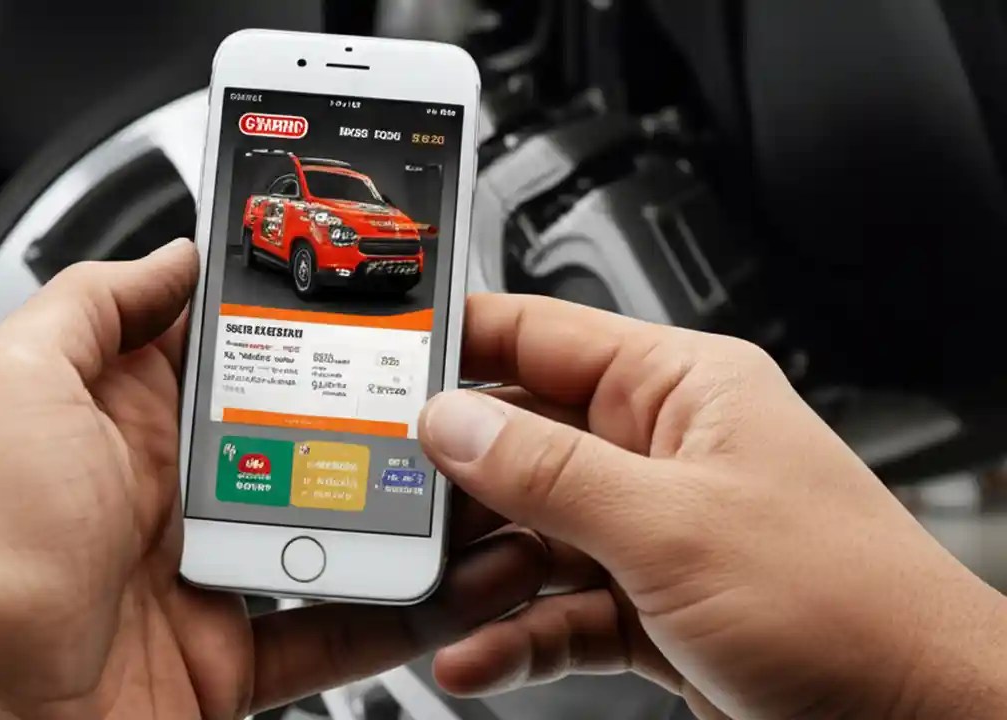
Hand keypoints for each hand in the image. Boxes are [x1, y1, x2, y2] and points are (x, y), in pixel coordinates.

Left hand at [0, 242, 547, 719]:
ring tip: (457, 481)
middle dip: (359, 407)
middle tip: (434, 387)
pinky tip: (434, 586)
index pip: (216, 342)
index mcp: (109, 413)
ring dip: (388, 508)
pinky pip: (327, 627)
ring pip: (321, 525)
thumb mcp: (8, 383)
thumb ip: (91, 306)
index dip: (284, 315)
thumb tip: (170, 256)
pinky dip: (387, 612)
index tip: (358, 294)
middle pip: (287, 430)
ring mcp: (195, 572)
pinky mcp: (225, 653)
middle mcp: (155, 488)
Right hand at [419, 295, 1006, 719]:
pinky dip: (514, 633)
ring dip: (480, 572)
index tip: (383, 368)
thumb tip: (453, 422)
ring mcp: (652, 531)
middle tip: (390, 507)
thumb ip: (550, 472)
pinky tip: (476, 654)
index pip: (543, 335)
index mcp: (681, 388)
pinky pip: (557, 606)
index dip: (459, 346)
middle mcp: (662, 451)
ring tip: (433, 597)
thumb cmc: (849, 606)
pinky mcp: (648, 604)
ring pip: (532, 534)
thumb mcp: (673, 526)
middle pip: (522, 443)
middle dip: (458, 483)